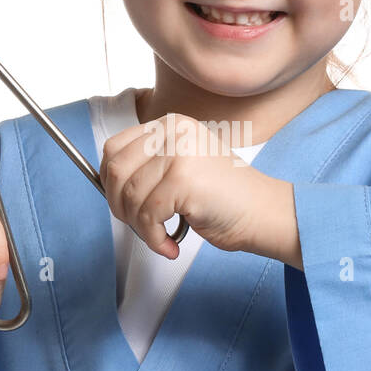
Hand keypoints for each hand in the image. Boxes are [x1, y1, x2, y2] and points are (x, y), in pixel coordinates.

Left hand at [101, 113, 288, 259]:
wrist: (262, 212)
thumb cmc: (223, 197)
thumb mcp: (182, 167)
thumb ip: (149, 167)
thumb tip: (108, 185)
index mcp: (170, 125)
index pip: (115, 148)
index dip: (109, 181)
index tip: (120, 203)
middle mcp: (173, 132)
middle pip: (116, 171)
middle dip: (119, 206)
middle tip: (137, 225)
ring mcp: (178, 153)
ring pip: (130, 196)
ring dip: (139, 227)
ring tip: (159, 237)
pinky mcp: (183, 179)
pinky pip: (147, 216)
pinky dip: (154, 238)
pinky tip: (170, 244)